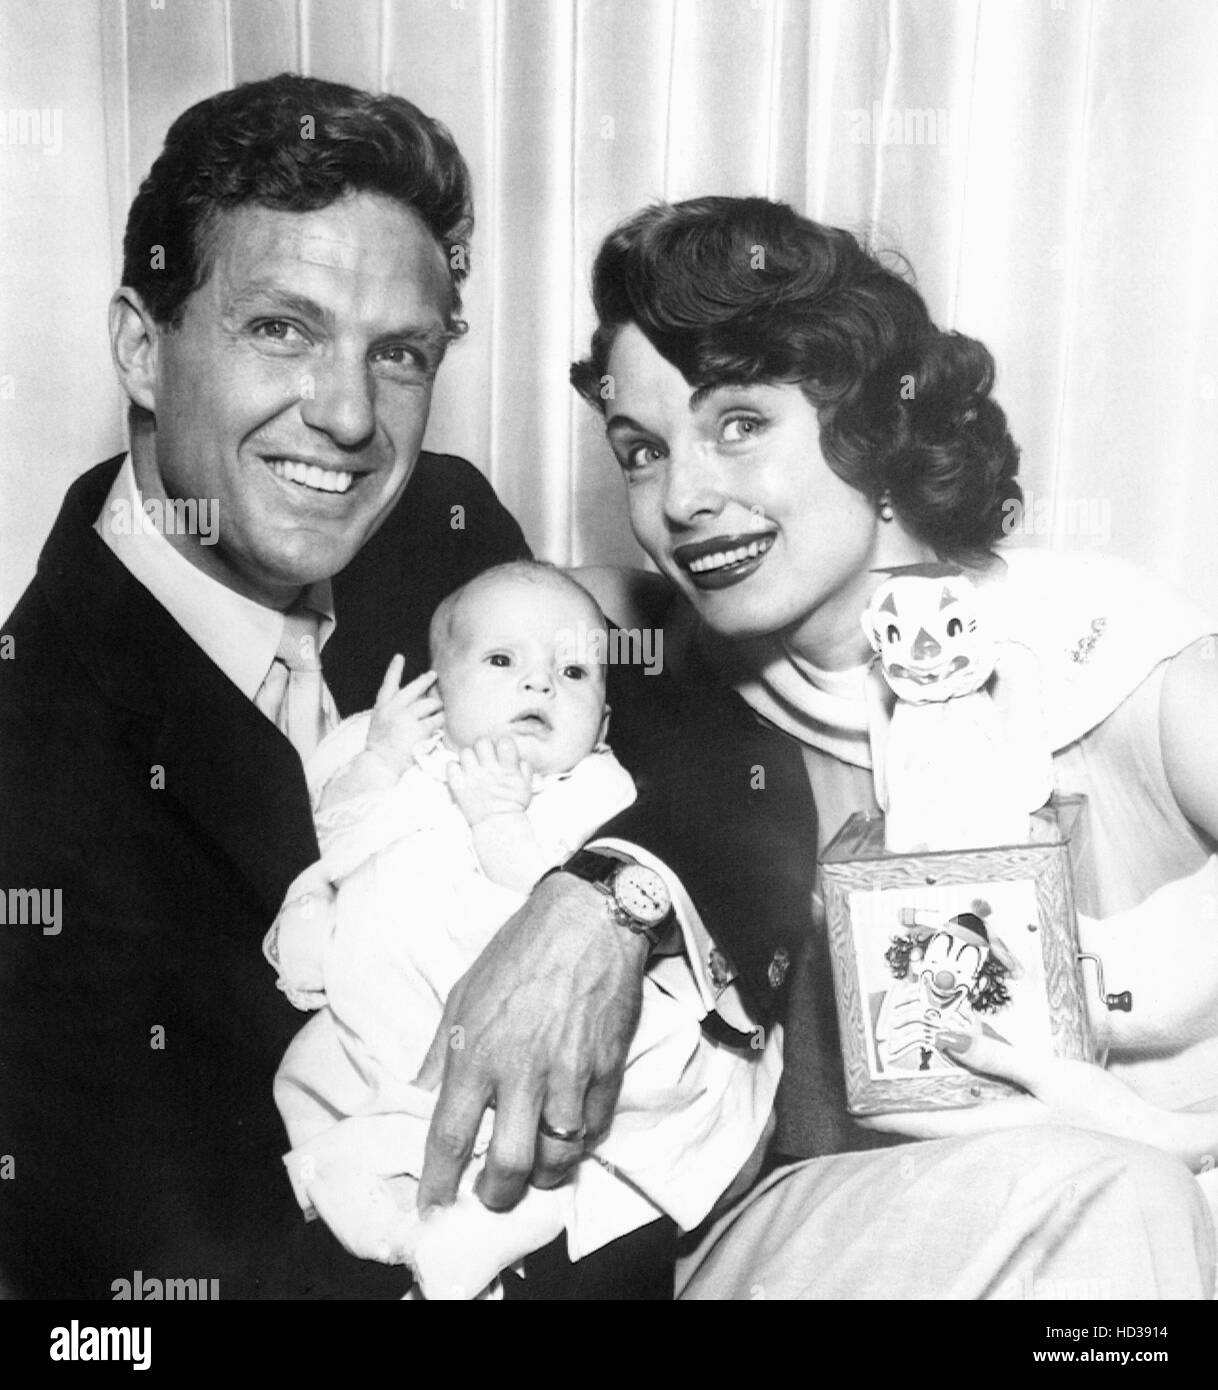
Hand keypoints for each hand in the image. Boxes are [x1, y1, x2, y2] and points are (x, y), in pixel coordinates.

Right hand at [366, 657, 442, 776]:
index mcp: (382, 708)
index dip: (394, 670)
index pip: (388, 684)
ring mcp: (405, 718)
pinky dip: (440, 719)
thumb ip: (392, 711)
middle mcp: (393, 709)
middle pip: (413, 689)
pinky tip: (442, 720)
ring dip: (436, 705)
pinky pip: (435, 720)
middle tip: (434, 675)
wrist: (380, 764)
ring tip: (440, 708)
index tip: (399, 657)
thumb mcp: (379, 724)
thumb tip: (414, 700)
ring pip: (428, 704)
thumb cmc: (380, 747)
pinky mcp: (417, 730)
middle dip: (425, 680)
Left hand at [413, 873, 648, 1212]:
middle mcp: (521, 1072)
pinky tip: (569, 1134)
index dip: (438, 1183)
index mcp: (476, 1054)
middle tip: (492, 1194)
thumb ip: (441, 1051)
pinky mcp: (607, 1070)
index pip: (448, 1137)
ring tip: (535, 1172)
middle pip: (507, 1164)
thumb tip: (419, 1093)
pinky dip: (580, 1142)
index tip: (433, 1205)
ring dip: (543, 1176)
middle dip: (496, 1194)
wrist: (586, 920)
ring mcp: (569, 1074)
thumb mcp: (462, 994)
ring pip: (557, 1157)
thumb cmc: (518, 952)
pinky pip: (593, 1129)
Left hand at [447, 736, 533, 825]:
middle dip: (484, 748)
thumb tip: (517, 757)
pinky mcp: (459, 785)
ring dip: (469, 758)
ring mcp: (473, 777)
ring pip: (465, 752)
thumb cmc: (514, 806)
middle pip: (482, 742)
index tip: (500, 752)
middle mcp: (490, 770)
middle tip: (484, 758)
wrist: (499, 826)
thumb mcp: (527, 785)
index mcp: (508, 768)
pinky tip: (461, 774)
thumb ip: (524, 767)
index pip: (504, 741)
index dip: (502, 745)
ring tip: (472, 767)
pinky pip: (450, 766)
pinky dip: (454, 768)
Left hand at [859, 1032, 1177, 1151]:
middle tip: (875, 1065)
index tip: (853, 1101)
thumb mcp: (1048, 1073)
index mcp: (992, 1125)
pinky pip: (985, 1103)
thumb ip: (997, 1055)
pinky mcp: (1030, 1122)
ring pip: (959, 1108)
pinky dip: (968, 1083)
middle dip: (904, 1094)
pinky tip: (964, 1062)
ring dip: (936, 1086)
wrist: (1156, 1142)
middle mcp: (995, 1132)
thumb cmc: (1104, 1112)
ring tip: (909, 1057)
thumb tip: (944, 1038)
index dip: (885, 1112)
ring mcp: (1012, 1130)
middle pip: (935, 1115)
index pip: (923, 1122)